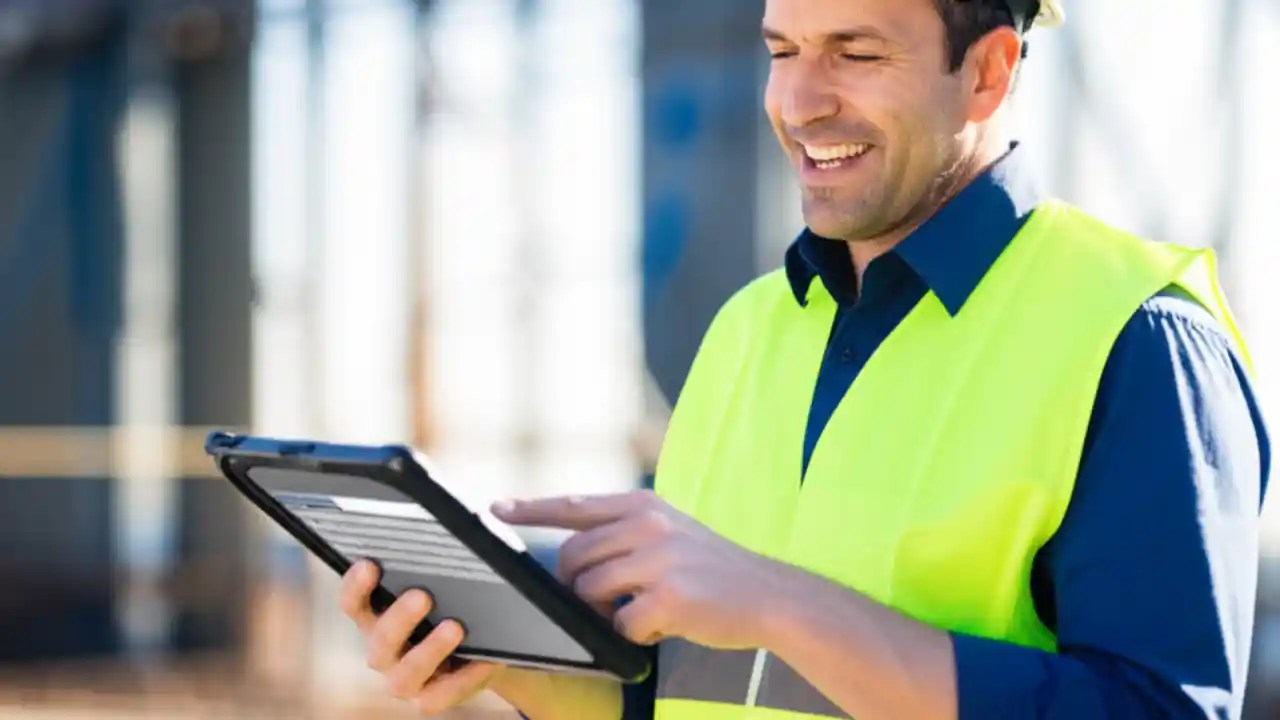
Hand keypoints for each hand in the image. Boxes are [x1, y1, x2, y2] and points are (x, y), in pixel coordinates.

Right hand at [339, 560, 504, 715]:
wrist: (483, 646)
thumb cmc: (457, 599)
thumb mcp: (452, 575)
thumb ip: (453, 551)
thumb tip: (486, 511)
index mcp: (377, 615)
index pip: (353, 602)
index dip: (355, 586)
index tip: (369, 564)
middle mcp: (383, 649)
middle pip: (379, 639)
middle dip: (399, 618)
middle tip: (423, 595)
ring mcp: (404, 678)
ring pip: (405, 675)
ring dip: (429, 651)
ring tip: (456, 628)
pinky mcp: (431, 698)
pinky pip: (442, 696)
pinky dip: (465, 679)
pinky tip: (488, 660)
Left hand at [492, 491, 790, 649]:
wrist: (769, 594)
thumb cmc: (712, 568)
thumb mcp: (670, 531)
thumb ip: (625, 532)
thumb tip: (572, 554)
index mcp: (644, 506)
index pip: (574, 505)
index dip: (531, 508)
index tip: (496, 508)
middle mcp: (649, 525)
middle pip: (572, 559)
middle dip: (575, 587)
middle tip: (601, 602)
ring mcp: (659, 560)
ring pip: (590, 591)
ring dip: (606, 612)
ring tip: (641, 610)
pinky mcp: (669, 597)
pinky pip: (620, 624)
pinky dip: (633, 634)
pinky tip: (661, 626)